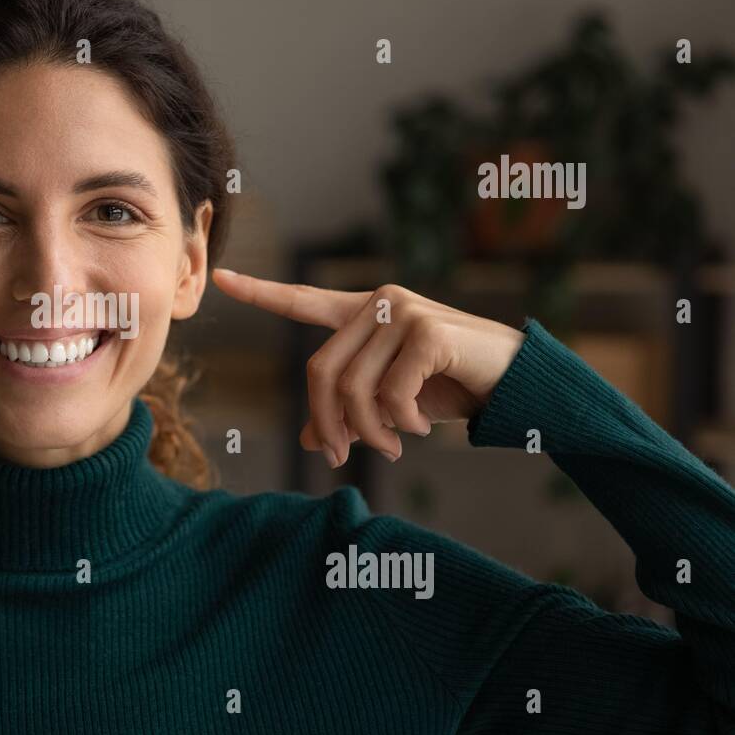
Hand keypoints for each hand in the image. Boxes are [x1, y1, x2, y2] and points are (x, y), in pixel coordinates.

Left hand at [211, 269, 525, 467]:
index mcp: (363, 315)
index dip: (260, 293)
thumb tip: (311, 440)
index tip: (219, 277)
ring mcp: (402, 311)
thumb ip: (352, 414)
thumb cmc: (451, 388)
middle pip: (320, 371)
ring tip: (391, 446)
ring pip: (352, 387)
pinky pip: (390, 392)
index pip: (302, 302)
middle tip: (343, 456)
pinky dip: (399, 423)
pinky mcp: (427, 329)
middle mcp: (378, 303)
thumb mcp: (393, 405)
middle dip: (327, 423)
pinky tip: (418, 429)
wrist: (516, 382)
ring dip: (368, 432)